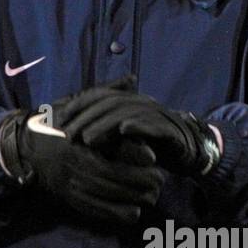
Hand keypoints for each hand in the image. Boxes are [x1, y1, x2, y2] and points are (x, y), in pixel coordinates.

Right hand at [0, 108, 163, 224]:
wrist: (25, 147)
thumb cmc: (57, 122)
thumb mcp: (78, 103)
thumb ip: (106, 92)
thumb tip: (132, 79)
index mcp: (79, 136)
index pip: (111, 146)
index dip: (135, 153)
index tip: (154, 158)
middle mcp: (74, 161)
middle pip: (113, 174)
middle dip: (141, 181)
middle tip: (160, 181)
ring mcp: (70, 181)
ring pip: (106, 194)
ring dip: (133, 198)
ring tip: (153, 197)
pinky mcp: (69, 197)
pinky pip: (95, 209)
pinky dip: (116, 214)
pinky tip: (133, 214)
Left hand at [56, 84, 221, 178]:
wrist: (187, 152)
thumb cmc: (149, 145)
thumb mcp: (121, 138)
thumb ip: (102, 131)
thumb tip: (70, 131)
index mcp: (129, 101)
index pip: (99, 95)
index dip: (78, 104)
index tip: (60, 119)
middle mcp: (142, 103)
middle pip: (110, 102)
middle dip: (87, 117)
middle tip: (70, 135)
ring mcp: (157, 115)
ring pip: (128, 112)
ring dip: (106, 124)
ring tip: (89, 139)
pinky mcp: (171, 130)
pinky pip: (154, 124)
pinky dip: (139, 125)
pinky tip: (124, 131)